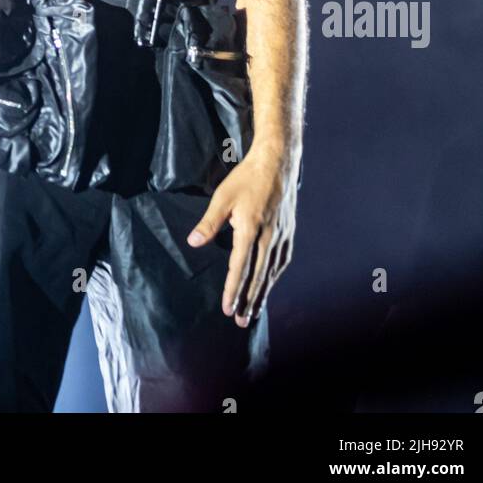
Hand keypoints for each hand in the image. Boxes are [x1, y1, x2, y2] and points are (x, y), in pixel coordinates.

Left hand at [186, 145, 299, 325]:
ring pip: (272, 271)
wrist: (277, 161)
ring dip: (263, 293)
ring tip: (255, 310)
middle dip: (249, 300)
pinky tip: (271, 283)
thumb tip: (193, 242)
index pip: (240, 267)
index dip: (233, 290)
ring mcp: (281, 235)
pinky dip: (275, 276)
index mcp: (249, 229)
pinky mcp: (289, 231)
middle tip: (242, 321)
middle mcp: (267, 236)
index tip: (228, 309)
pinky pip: (282, 260)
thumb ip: (209, 223)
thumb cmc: (246, 177)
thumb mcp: (222, 197)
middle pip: (258, 276)